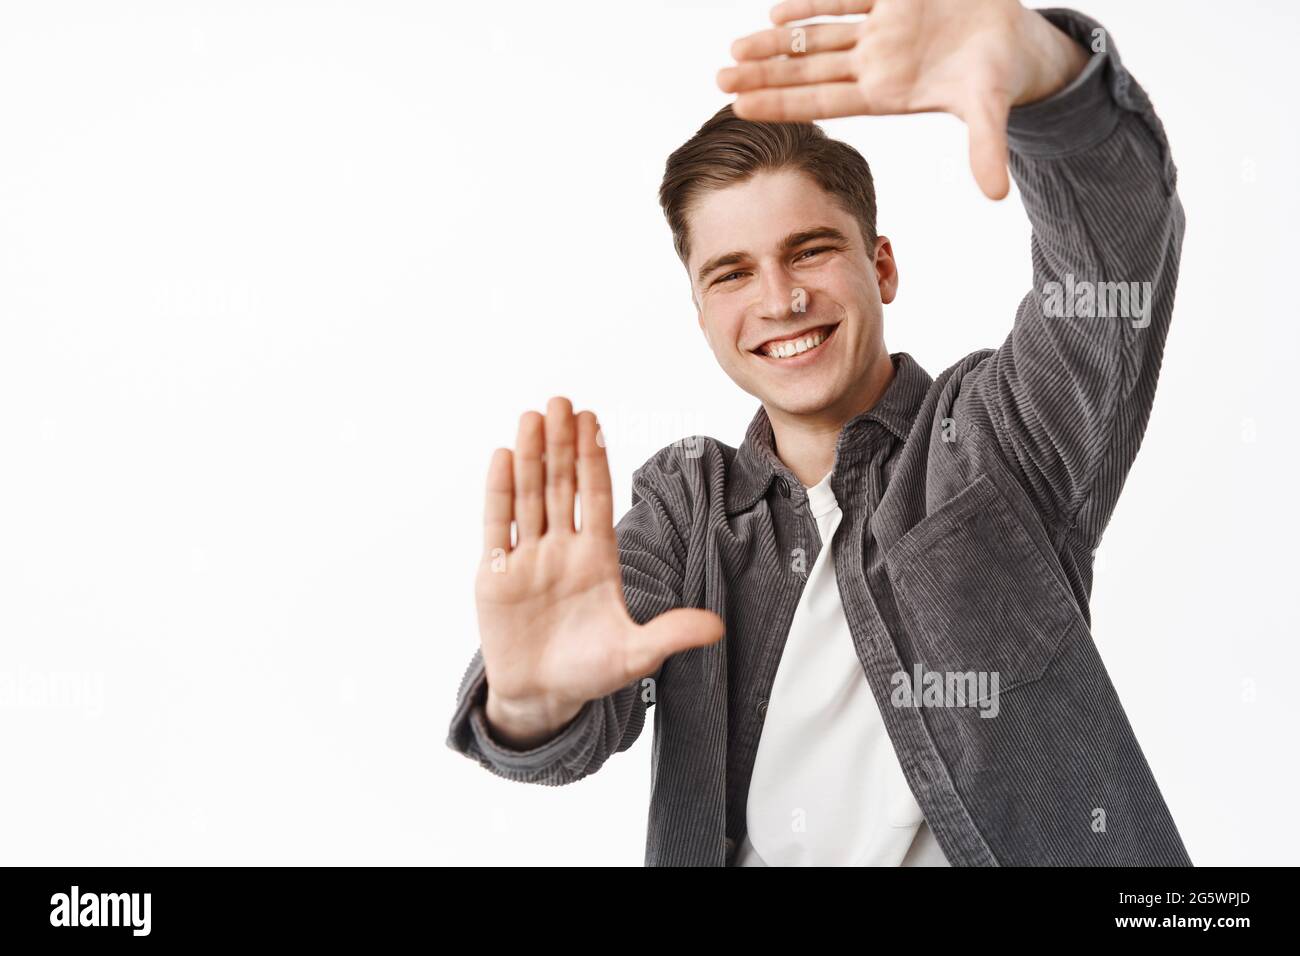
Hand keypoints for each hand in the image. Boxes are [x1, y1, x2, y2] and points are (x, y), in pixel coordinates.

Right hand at [475, 397, 724, 748]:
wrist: (541, 697)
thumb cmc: (589, 672)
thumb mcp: (635, 656)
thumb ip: (670, 635)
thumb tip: (718, 628)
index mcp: (597, 559)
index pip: (596, 498)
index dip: (595, 459)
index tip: (594, 421)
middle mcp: (562, 549)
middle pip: (561, 486)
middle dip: (563, 444)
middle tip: (562, 401)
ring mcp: (528, 558)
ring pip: (530, 496)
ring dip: (531, 457)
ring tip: (533, 416)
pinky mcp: (496, 574)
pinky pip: (499, 525)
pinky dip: (500, 491)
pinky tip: (503, 456)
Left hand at [717, 0, 1089, 198]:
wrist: (1016, 40)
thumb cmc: (998, 75)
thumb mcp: (990, 109)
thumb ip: (987, 147)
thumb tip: (998, 193)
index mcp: (887, 93)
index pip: (823, 101)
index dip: (783, 103)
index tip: (742, 108)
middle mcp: (874, 63)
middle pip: (808, 70)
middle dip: (764, 75)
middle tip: (719, 79)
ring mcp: (880, 30)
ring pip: (817, 36)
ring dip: (776, 42)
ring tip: (734, 49)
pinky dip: (813, 2)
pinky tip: (776, 12)